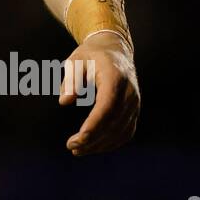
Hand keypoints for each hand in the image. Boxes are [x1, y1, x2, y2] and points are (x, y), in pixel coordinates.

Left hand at [58, 31, 139, 155]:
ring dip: (101, 145)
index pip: (107, 106)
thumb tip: (64, 101)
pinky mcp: (135, 110)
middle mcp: (129, 92)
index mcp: (115, 77)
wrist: (114, 50)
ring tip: (78, 150)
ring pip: (121, 131)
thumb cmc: (91, 55)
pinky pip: (127, 132)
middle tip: (71, 146)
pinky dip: (112, 143)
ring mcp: (135, 103)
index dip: (95, 125)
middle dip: (93, 139)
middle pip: (114, 122)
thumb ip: (70, 79)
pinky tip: (94, 147)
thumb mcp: (76, 60)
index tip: (79, 138)